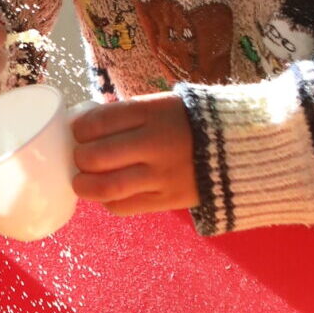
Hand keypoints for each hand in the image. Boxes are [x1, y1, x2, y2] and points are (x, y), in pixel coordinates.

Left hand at [70, 92, 197, 214]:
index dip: (79, 130)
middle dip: (79, 158)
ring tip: (81, 182)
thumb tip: (82, 129)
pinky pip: (125, 206)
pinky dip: (107, 201)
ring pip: (107, 187)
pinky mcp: (168, 200)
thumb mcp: (156, 106)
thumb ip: (123, 117)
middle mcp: (154, 144)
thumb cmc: (185, 122)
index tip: (77, 133)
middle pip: (97, 156)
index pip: (98, 122)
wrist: (236, 146)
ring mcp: (162, 175)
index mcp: (149, 113)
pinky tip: (106, 194)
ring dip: (85, 185)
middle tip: (79, 158)